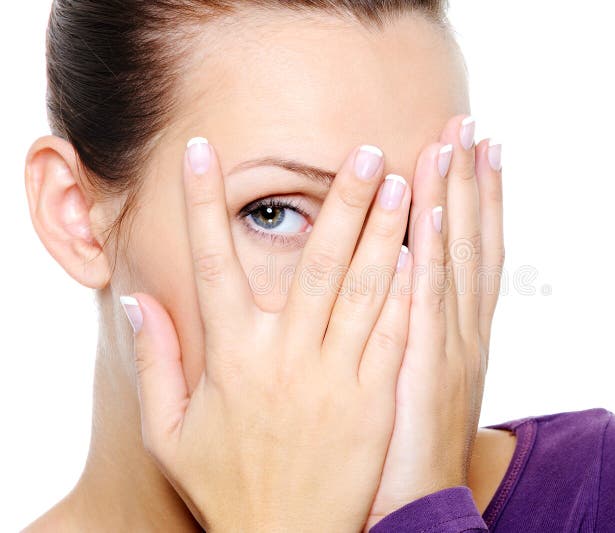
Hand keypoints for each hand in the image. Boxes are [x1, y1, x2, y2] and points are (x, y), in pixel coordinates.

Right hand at [124, 139, 413, 531]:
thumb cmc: (228, 485)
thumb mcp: (170, 432)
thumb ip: (152, 364)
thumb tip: (134, 301)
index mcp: (231, 357)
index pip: (211, 265)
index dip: (201, 205)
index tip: (202, 152)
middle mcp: (286, 356)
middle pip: (316, 262)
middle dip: (341, 200)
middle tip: (365, 150)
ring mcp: (336, 375)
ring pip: (366, 288)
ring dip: (386, 230)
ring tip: (407, 181)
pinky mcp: (375, 397)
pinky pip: (395, 333)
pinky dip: (410, 289)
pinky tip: (424, 251)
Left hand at [365, 115, 503, 528]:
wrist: (419, 509)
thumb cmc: (409, 446)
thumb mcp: (422, 381)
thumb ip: (415, 330)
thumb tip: (401, 278)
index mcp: (462, 333)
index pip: (475, 253)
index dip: (480, 200)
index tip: (479, 151)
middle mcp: (466, 331)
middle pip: (474, 242)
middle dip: (475, 181)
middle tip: (473, 124)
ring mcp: (450, 347)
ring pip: (456, 260)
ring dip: (457, 200)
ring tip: (454, 143)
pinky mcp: (424, 368)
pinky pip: (430, 303)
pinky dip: (435, 257)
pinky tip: (433, 215)